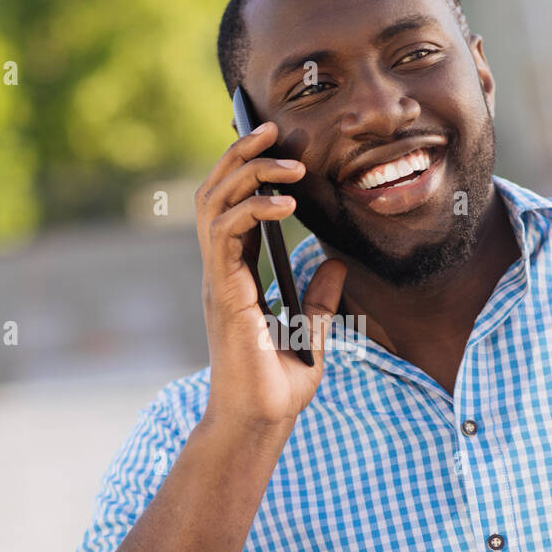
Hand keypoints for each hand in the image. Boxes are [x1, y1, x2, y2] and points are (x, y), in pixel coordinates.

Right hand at [194, 121, 346, 431]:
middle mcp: (221, 272)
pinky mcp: (224, 290)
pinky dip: (253, 208)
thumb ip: (319, 298)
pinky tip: (285, 203)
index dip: (249, 173)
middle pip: (216, 193)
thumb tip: (337, 265)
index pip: (234, 209)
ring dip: (246, 172)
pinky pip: (227, 232)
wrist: (261, 421)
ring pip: (214, 202)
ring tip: (284, 159)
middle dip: (240, 155)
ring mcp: (218, 279)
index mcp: (237, 277)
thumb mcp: (311, 334)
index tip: (277, 148)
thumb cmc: (278, 388)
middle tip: (271, 129)